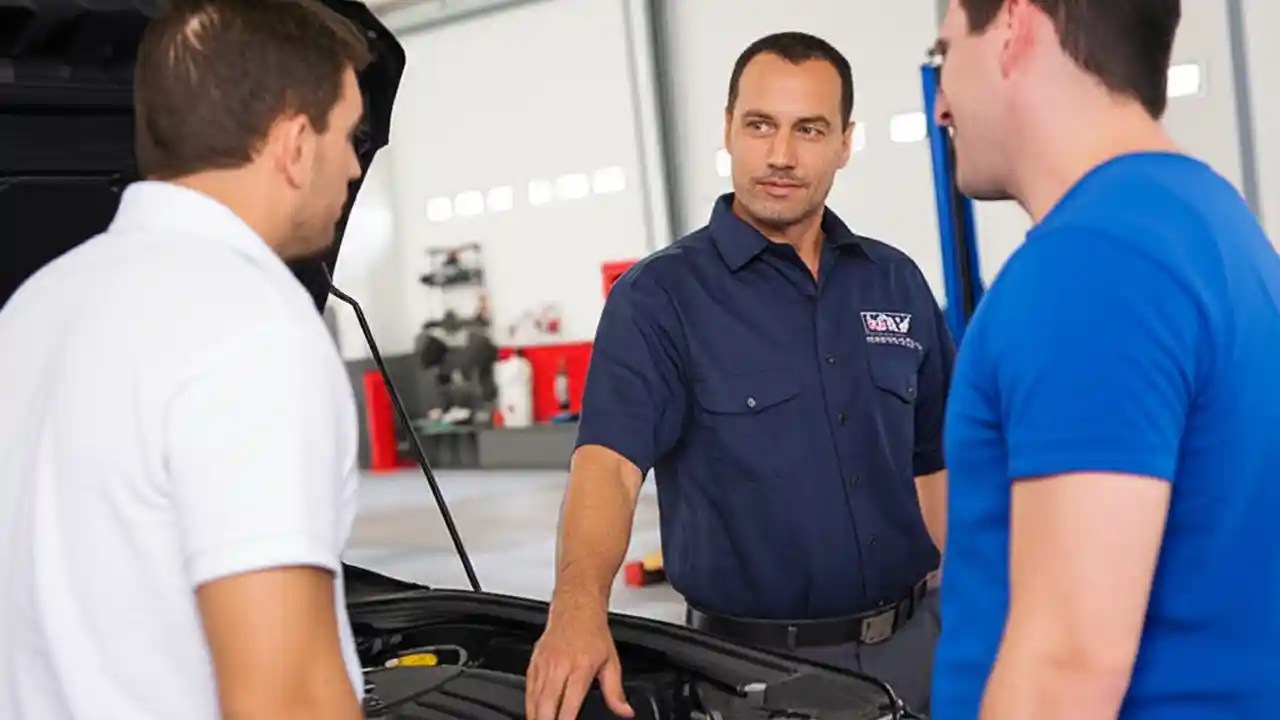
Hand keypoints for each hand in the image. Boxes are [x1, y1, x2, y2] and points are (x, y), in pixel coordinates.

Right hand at [526, 597, 633, 719]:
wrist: (576, 608)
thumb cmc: (593, 633)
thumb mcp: (611, 662)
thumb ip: (615, 691)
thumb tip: (625, 711)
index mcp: (580, 668)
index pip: (569, 703)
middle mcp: (559, 667)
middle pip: (546, 704)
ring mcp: (544, 665)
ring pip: (534, 699)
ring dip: (536, 716)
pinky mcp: (534, 663)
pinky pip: (528, 689)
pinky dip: (529, 705)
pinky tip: (534, 715)